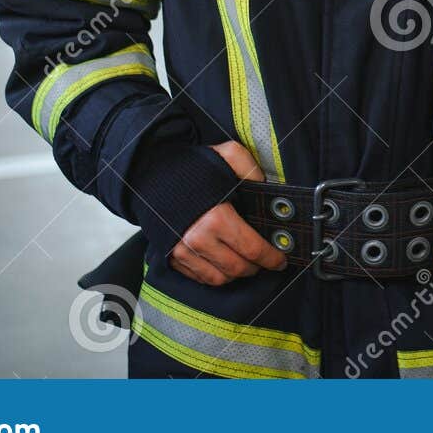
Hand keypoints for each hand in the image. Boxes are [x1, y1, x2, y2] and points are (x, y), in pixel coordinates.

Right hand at [169, 141, 286, 286]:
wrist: (150, 173)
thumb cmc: (192, 166)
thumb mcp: (228, 155)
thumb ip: (252, 170)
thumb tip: (270, 191)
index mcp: (216, 217)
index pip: (252, 249)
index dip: (271, 257)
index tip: (281, 259)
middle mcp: (198, 239)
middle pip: (238, 268)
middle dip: (257, 267)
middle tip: (266, 260)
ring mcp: (182, 252)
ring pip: (220, 278)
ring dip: (237, 274)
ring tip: (246, 262)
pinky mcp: (171, 258)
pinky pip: (200, 277)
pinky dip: (216, 275)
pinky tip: (225, 263)